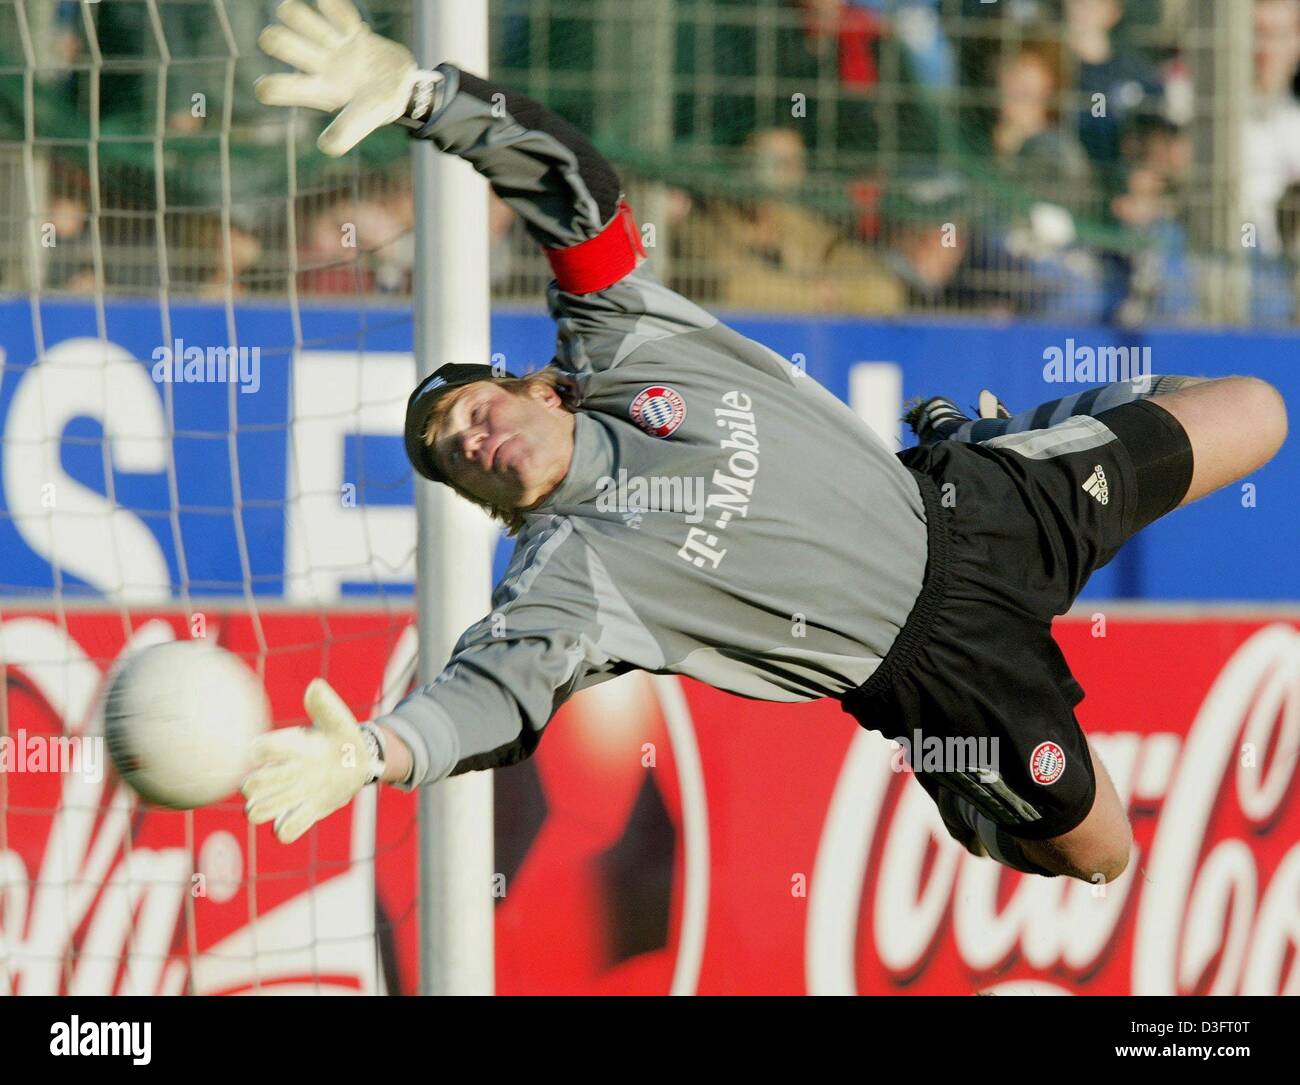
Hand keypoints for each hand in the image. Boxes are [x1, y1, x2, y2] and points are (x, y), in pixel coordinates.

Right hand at [241, 678, 375, 843]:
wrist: (356, 761)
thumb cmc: (341, 736)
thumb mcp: (339, 721)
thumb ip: (326, 706)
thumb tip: (315, 686)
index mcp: (283, 747)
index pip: (257, 751)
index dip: (263, 752)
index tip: (287, 748)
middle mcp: (278, 773)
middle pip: (248, 786)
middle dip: (262, 784)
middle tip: (292, 775)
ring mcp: (288, 797)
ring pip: (255, 813)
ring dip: (270, 809)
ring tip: (294, 798)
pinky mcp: (302, 814)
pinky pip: (283, 832)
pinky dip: (291, 827)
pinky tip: (308, 812)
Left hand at [255, 0, 419, 156]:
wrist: (405, 88)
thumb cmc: (381, 107)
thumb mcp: (366, 119)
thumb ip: (347, 131)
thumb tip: (325, 146)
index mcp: (317, 90)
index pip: (279, 87)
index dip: (270, 87)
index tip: (264, 88)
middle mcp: (317, 64)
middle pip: (282, 44)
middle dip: (280, 41)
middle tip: (279, 41)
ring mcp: (331, 44)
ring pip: (299, 19)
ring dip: (300, 17)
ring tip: (319, 27)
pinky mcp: (348, 29)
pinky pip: (335, 10)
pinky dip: (336, 9)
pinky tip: (346, 21)